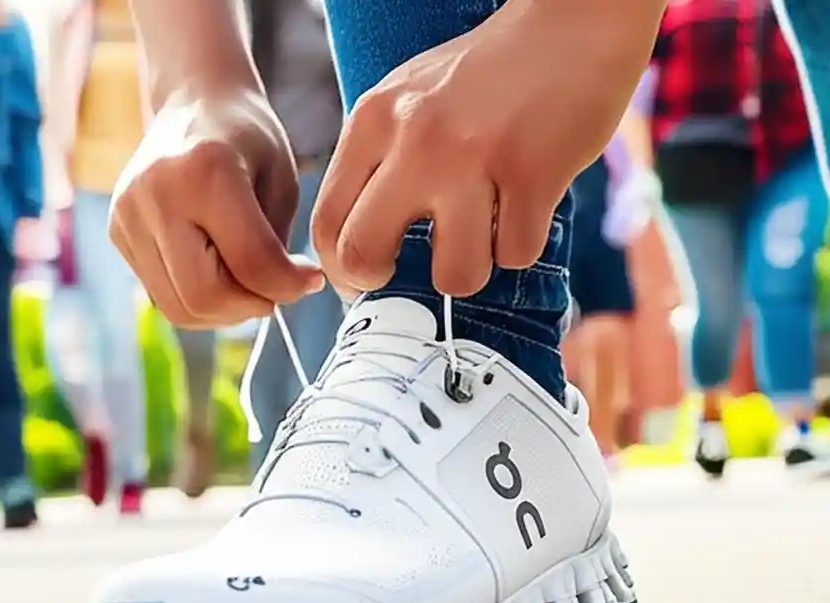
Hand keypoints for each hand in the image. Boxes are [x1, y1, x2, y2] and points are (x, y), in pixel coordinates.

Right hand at [109, 90, 324, 328]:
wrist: (193, 103)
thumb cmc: (248, 139)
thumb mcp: (282, 182)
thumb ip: (276, 246)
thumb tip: (275, 300)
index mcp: (207, 170)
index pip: (250, 261)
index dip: (289, 286)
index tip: (310, 281)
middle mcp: (157, 194)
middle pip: (204, 295)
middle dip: (250, 307)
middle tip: (276, 292)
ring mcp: (128, 215)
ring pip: (179, 306)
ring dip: (223, 311)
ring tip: (248, 286)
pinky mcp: (117, 231)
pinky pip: (162, 294)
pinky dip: (197, 299)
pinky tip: (217, 273)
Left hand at [312, 0, 659, 296]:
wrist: (571, 25)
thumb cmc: (487, 73)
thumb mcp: (407, 99)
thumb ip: (377, 160)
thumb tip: (354, 244)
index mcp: (373, 120)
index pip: (325, 222)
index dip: (341, 268)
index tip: (365, 277)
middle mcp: (413, 139)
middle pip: (363, 255)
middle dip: (383, 283)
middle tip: (409, 269)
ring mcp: (471, 157)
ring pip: (453, 275)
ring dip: (470, 270)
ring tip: (481, 235)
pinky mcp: (533, 172)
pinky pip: (516, 254)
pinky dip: (522, 245)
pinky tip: (525, 208)